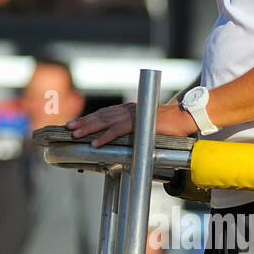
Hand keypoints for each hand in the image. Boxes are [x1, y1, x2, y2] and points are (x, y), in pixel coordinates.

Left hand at [66, 100, 197, 146]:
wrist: (184, 118)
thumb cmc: (169, 125)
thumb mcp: (148, 126)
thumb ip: (135, 131)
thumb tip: (126, 142)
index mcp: (129, 109)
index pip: (105, 113)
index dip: (90, 118)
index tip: (76, 123)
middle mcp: (128, 109)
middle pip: (101, 115)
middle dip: (83, 121)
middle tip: (69, 127)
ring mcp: (133, 115)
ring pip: (105, 121)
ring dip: (89, 128)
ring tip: (76, 134)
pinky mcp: (139, 123)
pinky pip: (118, 130)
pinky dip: (105, 136)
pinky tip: (95, 143)